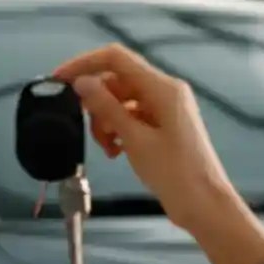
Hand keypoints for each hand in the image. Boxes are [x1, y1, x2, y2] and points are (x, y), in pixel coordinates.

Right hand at [52, 43, 240, 230]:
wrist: (205, 205)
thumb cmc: (174, 172)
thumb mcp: (135, 139)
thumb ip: (107, 107)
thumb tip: (82, 82)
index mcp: (162, 87)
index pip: (116, 58)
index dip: (84, 63)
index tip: (59, 80)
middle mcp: (165, 91)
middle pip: (117, 80)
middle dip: (97, 102)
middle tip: (86, 127)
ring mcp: (165, 108)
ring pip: (122, 100)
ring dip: (106, 120)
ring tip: (107, 147)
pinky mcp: (163, 125)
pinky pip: (133, 116)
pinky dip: (119, 129)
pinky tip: (116, 151)